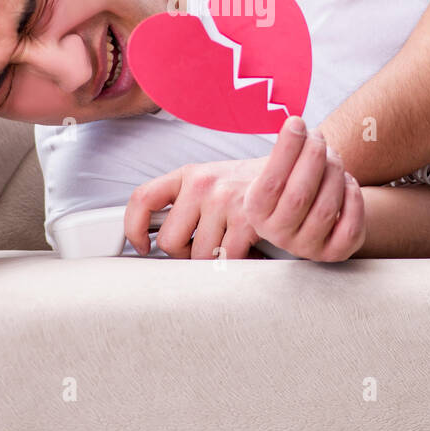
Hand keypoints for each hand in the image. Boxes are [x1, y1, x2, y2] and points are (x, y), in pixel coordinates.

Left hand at [124, 154, 267, 259]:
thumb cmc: (250, 183)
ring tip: (228, 244)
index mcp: (190, 174)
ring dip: (213, 259)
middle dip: (183, 253)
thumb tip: (155, 235)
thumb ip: (185, 201)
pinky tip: (244, 249)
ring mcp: (225, 201)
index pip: (142, 199)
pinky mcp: (248, 220)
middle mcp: (203, 185)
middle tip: (201, 247)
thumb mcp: (213, 179)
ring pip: (199, 256)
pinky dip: (236, 261)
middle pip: (169, 241)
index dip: (134, 228)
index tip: (140, 245)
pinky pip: (227, 259)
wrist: (296, 169)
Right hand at [243, 116, 364, 261]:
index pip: (270, 181)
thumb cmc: (293, 182)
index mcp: (256, 211)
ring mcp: (306, 247)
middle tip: (319, 138)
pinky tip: (348, 183)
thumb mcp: (280, 169)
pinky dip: (354, 199)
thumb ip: (285, 150)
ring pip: (326, 209)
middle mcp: (277, 233)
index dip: (286, 150)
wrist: (312, 211)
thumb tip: (297, 125)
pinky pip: (349, 227)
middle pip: (299, 196)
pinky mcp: (333, 253)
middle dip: (313, 159)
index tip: (296, 122)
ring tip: (333, 158)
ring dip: (334, 175)